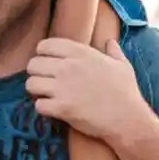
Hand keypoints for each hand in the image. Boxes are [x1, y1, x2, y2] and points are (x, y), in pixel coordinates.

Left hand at [25, 38, 142, 140]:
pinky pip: (38, 105)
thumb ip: (113, 52)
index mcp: (80, 53)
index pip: (45, 45)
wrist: (128, 118)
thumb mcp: (122, 65)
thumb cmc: (126, 91)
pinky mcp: (61, 108)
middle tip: (44, 80)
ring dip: (36, 90)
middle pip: (33, 64)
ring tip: (44, 94)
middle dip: (36, 73)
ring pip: (30, 84)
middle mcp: (67, 67)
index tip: (47, 62)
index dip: (42, 54)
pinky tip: (51, 108)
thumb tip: (110, 42)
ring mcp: (62, 88)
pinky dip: (43, 108)